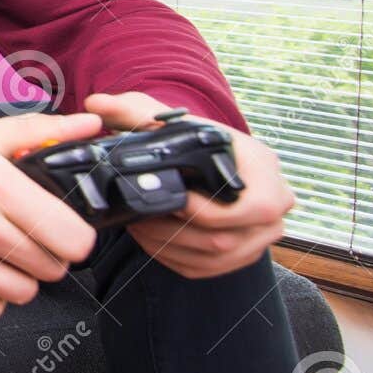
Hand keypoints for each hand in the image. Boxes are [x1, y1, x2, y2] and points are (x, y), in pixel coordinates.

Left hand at [84, 91, 294, 279]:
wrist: (210, 158)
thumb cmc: (193, 139)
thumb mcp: (169, 121)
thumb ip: (133, 111)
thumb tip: (97, 103)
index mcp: (265, 169)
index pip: (254, 206)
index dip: (206, 211)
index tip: (171, 201)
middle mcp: (275, 206)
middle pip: (226, 239)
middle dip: (174, 231)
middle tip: (139, 217)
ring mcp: (260, 236)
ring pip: (213, 258)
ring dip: (168, 247)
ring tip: (138, 226)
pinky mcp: (241, 255)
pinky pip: (206, 268)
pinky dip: (173, 258)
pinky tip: (151, 239)